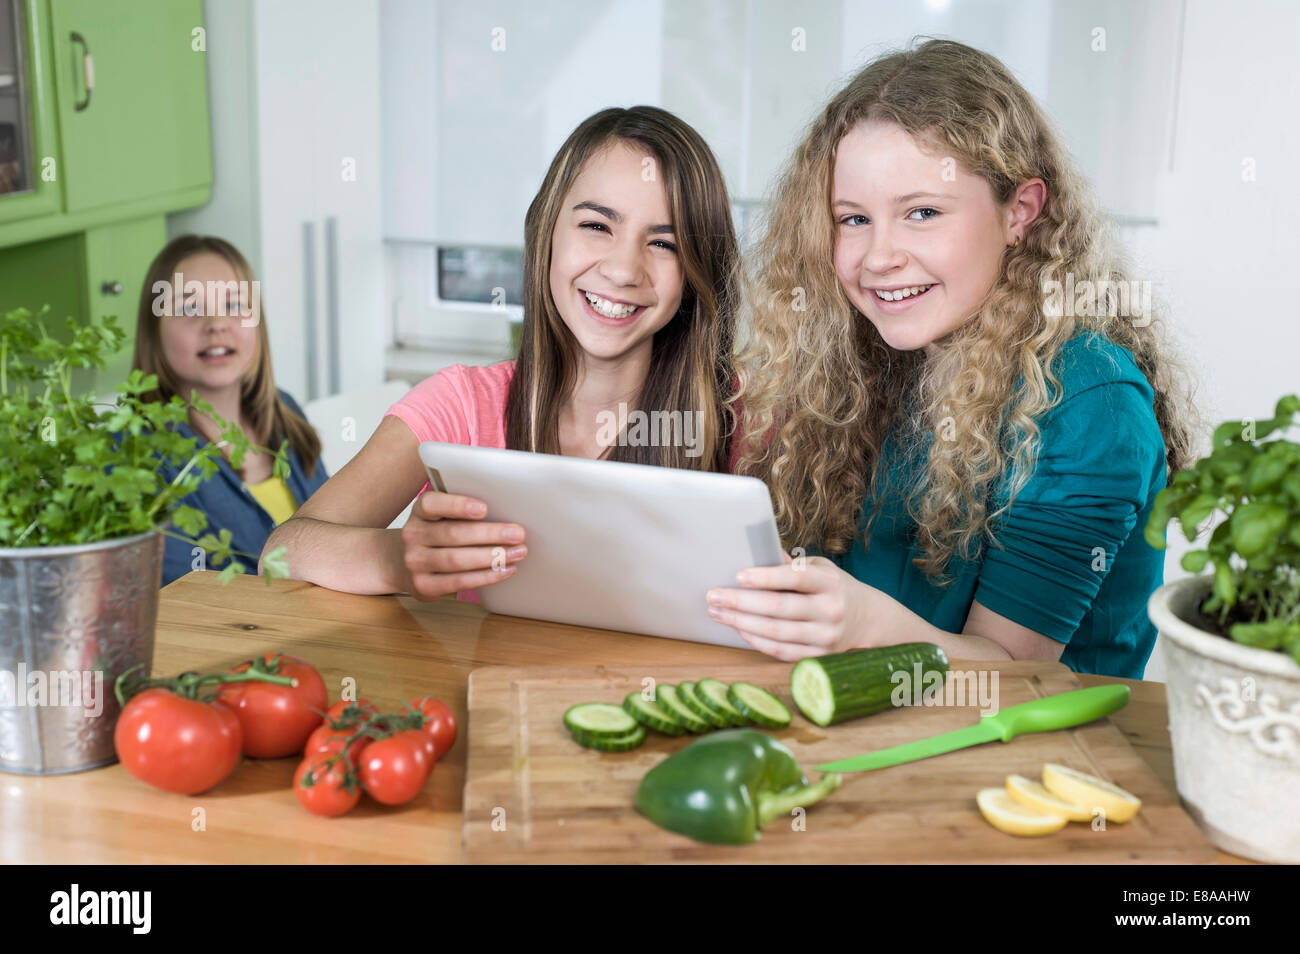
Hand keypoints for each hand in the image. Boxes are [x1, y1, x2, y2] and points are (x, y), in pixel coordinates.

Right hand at [398, 490, 525, 599]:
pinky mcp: (423, 585)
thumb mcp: (440, 518)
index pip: (432, 504)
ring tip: (518, 553)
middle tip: (518, 534)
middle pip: (453, 534)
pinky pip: (458, 582)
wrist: (401, 563)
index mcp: (420, 512)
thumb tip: (506, 513)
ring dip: (492, 557)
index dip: (458, 505)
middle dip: (490, 534)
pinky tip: (505, 570)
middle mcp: (413, 535)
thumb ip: (463, 514)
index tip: (484, 508)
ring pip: (456, 560)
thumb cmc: (435, 536)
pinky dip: (485, 577)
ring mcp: (415, 562)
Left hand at [705, 553, 878, 659]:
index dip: (765, 577)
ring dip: (741, 623)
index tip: (738, 575)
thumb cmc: (835, 588)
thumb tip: (758, 552)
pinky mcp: (820, 656)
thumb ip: (792, 564)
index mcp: (830, 582)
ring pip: (776, 632)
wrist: (869, 620)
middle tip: (713, 596)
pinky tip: (739, 630)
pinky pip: (782, 652)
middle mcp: (830, 610)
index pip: (794, 578)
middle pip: (779, 608)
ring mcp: (826, 636)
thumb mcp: (821, 568)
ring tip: (717, 613)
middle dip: (741, 602)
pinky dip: (757, 642)